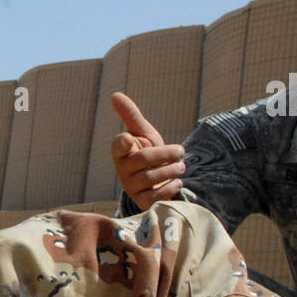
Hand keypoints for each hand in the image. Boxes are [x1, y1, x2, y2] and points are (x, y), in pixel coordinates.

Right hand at [110, 92, 186, 209]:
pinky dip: (170, 187)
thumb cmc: (149, 153)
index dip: (123, 142)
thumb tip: (114, 94)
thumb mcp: (143, 133)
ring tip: (182, 166)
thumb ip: (131, 115)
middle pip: (143, 159)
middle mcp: (122, 170)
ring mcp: (130, 187)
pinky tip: (177, 181)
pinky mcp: (141, 201)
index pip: (118, 145)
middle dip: (166, 153)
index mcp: (120, 151)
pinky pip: (155, 196)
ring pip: (151, 177)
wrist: (158, 180)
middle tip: (181, 152)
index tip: (130, 139)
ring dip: (172, 169)